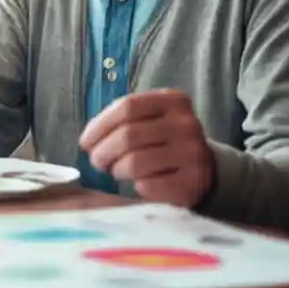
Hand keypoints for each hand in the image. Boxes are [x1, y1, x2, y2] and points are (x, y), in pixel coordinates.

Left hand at [79, 89, 214, 206]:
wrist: (203, 169)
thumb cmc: (164, 141)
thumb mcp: (149, 120)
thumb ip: (121, 120)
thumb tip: (88, 140)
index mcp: (173, 101)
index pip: (127, 106)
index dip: (100, 126)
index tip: (85, 142)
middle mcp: (186, 124)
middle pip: (129, 135)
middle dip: (103, 152)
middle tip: (97, 162)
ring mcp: (193, 154)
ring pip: (136, 162)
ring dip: (117, 170)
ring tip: (116, 171)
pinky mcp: (192, 183)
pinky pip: (149, 186)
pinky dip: (137, 186)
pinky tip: (139, 184)